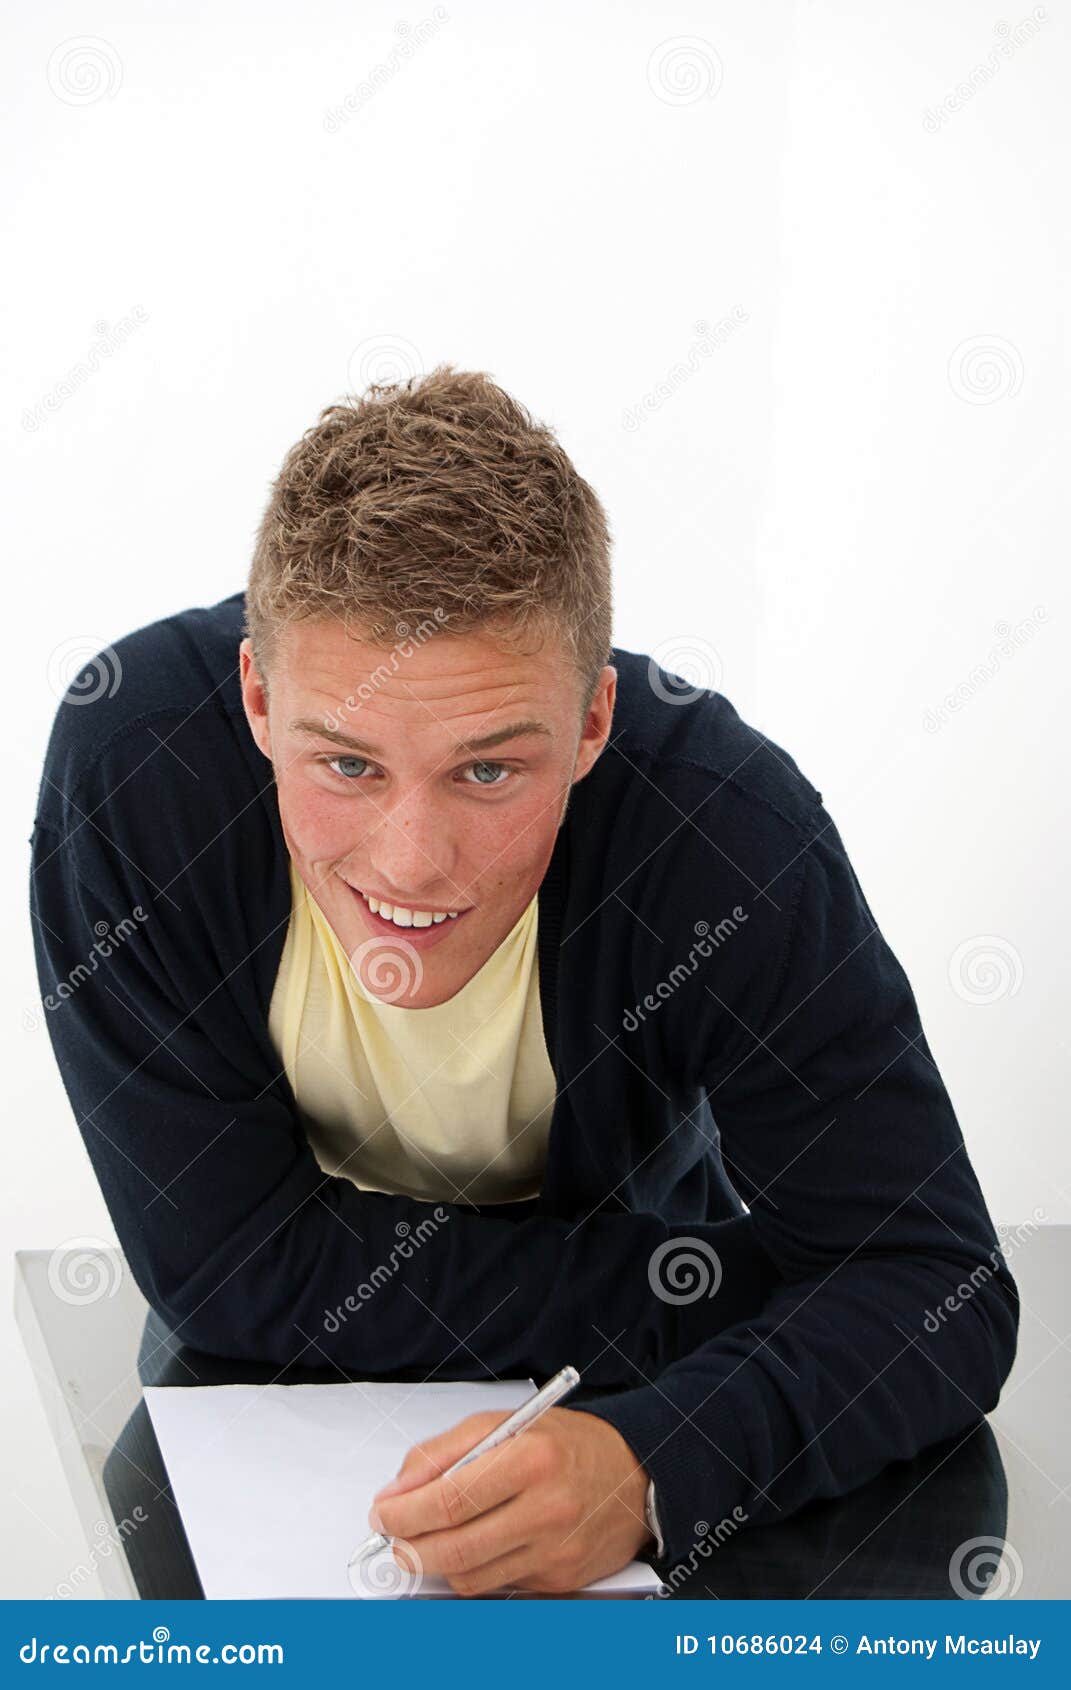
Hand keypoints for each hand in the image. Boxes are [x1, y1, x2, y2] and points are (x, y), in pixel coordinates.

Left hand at [368, 1406, 651, 1594]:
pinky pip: (497, 1585)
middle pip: (455, 1547)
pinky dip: (475, 1570)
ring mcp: (555, 1550)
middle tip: (393, 1536)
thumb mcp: (505, 1423)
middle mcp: (547, 1508)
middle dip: (409, 1545)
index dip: (404, 1512)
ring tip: (427, 1540)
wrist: (635, 1473)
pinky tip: (474, 1546)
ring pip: (470, 1575)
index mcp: (530, 1458)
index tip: (383, 1512)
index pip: (449, 1498)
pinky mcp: (560, 1579)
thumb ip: (445, 1452)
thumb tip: (398, 1490)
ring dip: (437, 1562)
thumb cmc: (568, 1444)